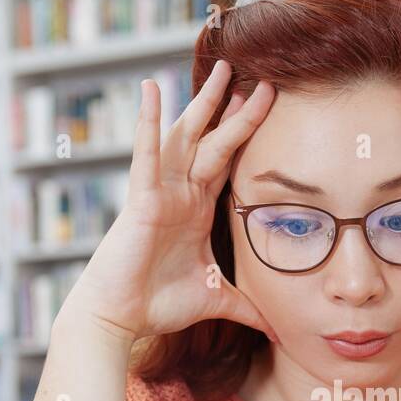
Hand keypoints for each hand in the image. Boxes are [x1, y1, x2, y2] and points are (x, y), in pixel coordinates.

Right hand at [61, 59, 277, 342]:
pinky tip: (152, 90)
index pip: (228, 163)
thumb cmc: (158, 305)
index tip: (268, 107)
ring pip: (187, 138)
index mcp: (197, 209)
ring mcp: (161, 192)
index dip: (247, 135)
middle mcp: (181, 194)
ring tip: (223, 70)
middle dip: (235, 110)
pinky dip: (148, 122)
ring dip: (204, 104)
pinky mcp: (141, 199)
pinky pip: (147, 154)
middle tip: (260, 78)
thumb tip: (279, 330)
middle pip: (213, 141)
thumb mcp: (217, 301)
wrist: (121, 317)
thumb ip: (249, 308)